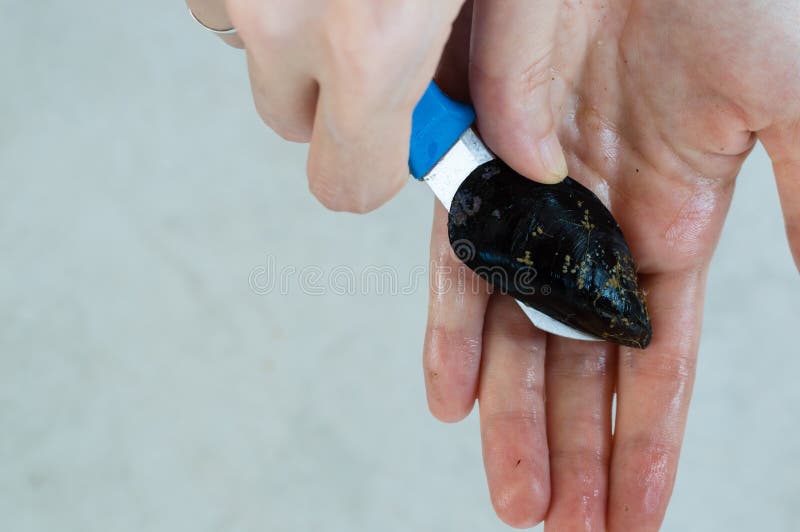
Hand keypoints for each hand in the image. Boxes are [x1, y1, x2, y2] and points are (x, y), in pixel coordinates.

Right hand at [188, 0, 569, 213]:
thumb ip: (519, 64)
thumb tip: (528, 159)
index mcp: (367, 45)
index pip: (349, 185)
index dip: (378, 167)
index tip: (404, 128)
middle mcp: (280, 20)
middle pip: (294, 128)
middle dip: (337, 98)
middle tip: (380, 32)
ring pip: (257, 58)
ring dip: (300, 36)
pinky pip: (228, 1)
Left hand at [425, 1, 799, 528]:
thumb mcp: (793, 106)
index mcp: (671, 223)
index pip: (654, 360)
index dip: (643, 440)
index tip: (631, 516)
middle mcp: (594, 222)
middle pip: (577, 360)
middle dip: (571, 447)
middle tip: (559, 527)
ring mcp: (533, 195)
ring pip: (513, 325)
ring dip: (511, 413)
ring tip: (513, 494)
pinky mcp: (476, 154)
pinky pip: (457, 254)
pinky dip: (451, 326)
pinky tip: (450, 398)